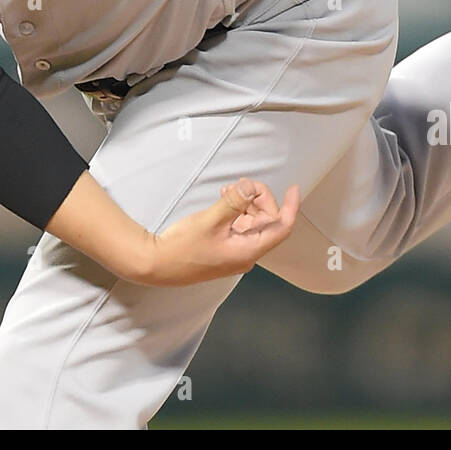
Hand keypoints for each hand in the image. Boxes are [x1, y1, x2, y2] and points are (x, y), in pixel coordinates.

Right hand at [143, 178, 300, 286]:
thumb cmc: (182, 248)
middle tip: (242, 185)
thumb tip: (250, 187)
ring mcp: (234, 253)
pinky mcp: (223, 250)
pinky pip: (238, 227)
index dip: (290, 207)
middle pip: (266, 221)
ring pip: (252, 223)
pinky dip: (235, 211)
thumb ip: (234, 202)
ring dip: (245, 204)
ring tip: (229, 191)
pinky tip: (224, 199)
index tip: (293, 189)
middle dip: (258, 199)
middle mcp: (246, 254)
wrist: (157, 264)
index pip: (281, 227)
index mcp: (248, 250)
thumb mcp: (210, 220)